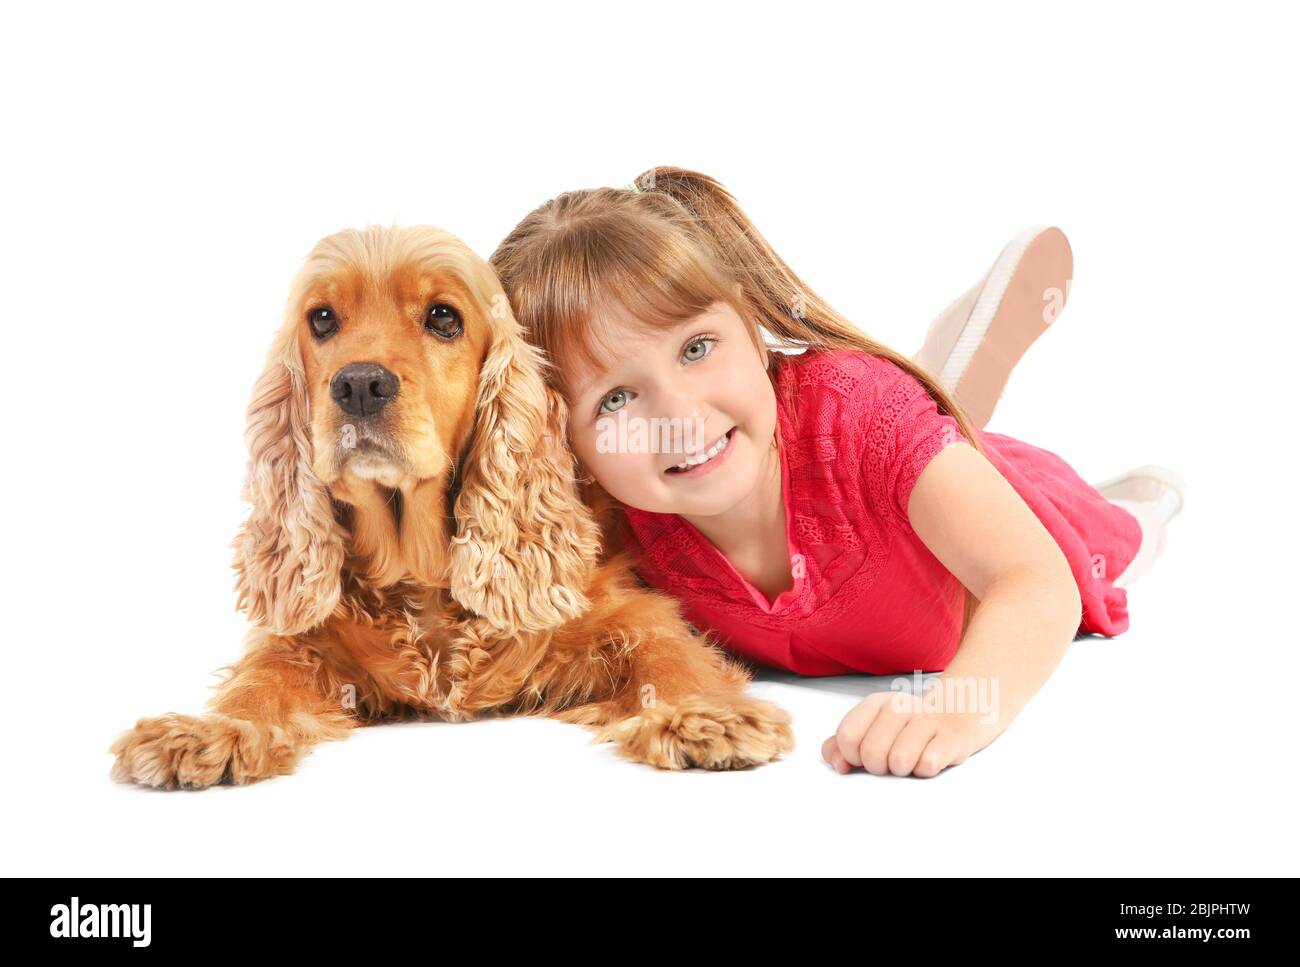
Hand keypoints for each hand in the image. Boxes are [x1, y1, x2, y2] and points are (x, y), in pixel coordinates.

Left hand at [821, 688, 994, 777]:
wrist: (956, 718)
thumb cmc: (905, 732)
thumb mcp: (870, 732)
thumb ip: (841, 747)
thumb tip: (839, 764)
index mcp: (875, 703)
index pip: (847, 737)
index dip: (852, 756)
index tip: (864, 756)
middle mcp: (899, 705)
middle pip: (872, 753)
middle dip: (878, 767)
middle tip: (890, 760)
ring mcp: (927, 718)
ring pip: (900, 761)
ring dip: (903, 770)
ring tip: (910, 759)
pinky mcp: (951, 736)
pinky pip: (927, 765)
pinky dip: (925, 770)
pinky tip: (929, 757)